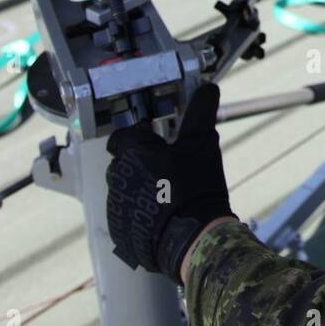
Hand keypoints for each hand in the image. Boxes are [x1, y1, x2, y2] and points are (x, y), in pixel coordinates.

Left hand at [105, 83, 235, 283]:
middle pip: (124, 162)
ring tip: (168, 195)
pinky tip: (162, 216)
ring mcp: (115, 204)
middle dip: (141, 163)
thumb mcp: (203, 145)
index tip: (156, 142)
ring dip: (140, 187)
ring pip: (124, 188)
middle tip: (169, 170)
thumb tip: (208, 87)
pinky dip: (139, 211)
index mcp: (133, 151)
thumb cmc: (197, 187)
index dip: (139, 137)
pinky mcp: (118, 228)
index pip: (123, 136)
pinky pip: (125, 213)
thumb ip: (201, 113)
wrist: (193, 238)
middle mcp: (117, 175)